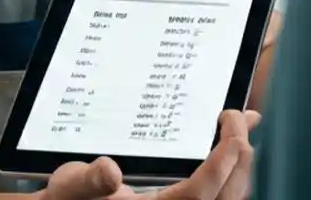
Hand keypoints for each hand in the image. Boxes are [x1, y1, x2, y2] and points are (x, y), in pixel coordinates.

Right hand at [37, 110, 260, 199]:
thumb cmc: (70, 198)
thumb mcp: (71, 185)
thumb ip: (90, 180)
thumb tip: (110, 171)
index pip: (198, 194)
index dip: (219, 164)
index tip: (229, 129)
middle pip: (226, 197)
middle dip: (239, 158)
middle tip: (238, 120)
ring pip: (228, 198)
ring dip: (239, 165)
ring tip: (240, 129)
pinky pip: (218, 194)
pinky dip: (230, 171)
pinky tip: (230, 148)